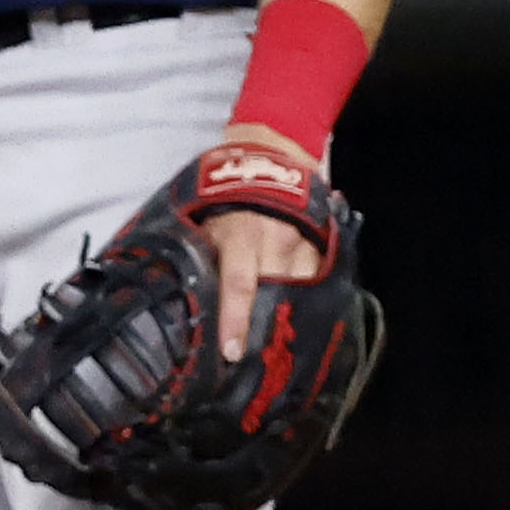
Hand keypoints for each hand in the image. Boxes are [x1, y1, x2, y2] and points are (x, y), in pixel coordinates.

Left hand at [197, 123, 327, 363]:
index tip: (232, 352)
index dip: (236, 321)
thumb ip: (204, 253)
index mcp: (242, 235)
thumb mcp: (208, 218)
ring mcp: (304, 242)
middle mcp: (277, 240)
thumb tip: (186, 297)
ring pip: (299, 290)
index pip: (239, 285)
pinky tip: (299, 311)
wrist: (272, 153)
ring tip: (277, 338)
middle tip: (253, 356)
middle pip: (274, 295)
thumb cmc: (229, 191)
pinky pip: (317, 278)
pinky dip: (307, 296)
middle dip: (264, 325)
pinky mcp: (322, 242)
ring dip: (286, 312)